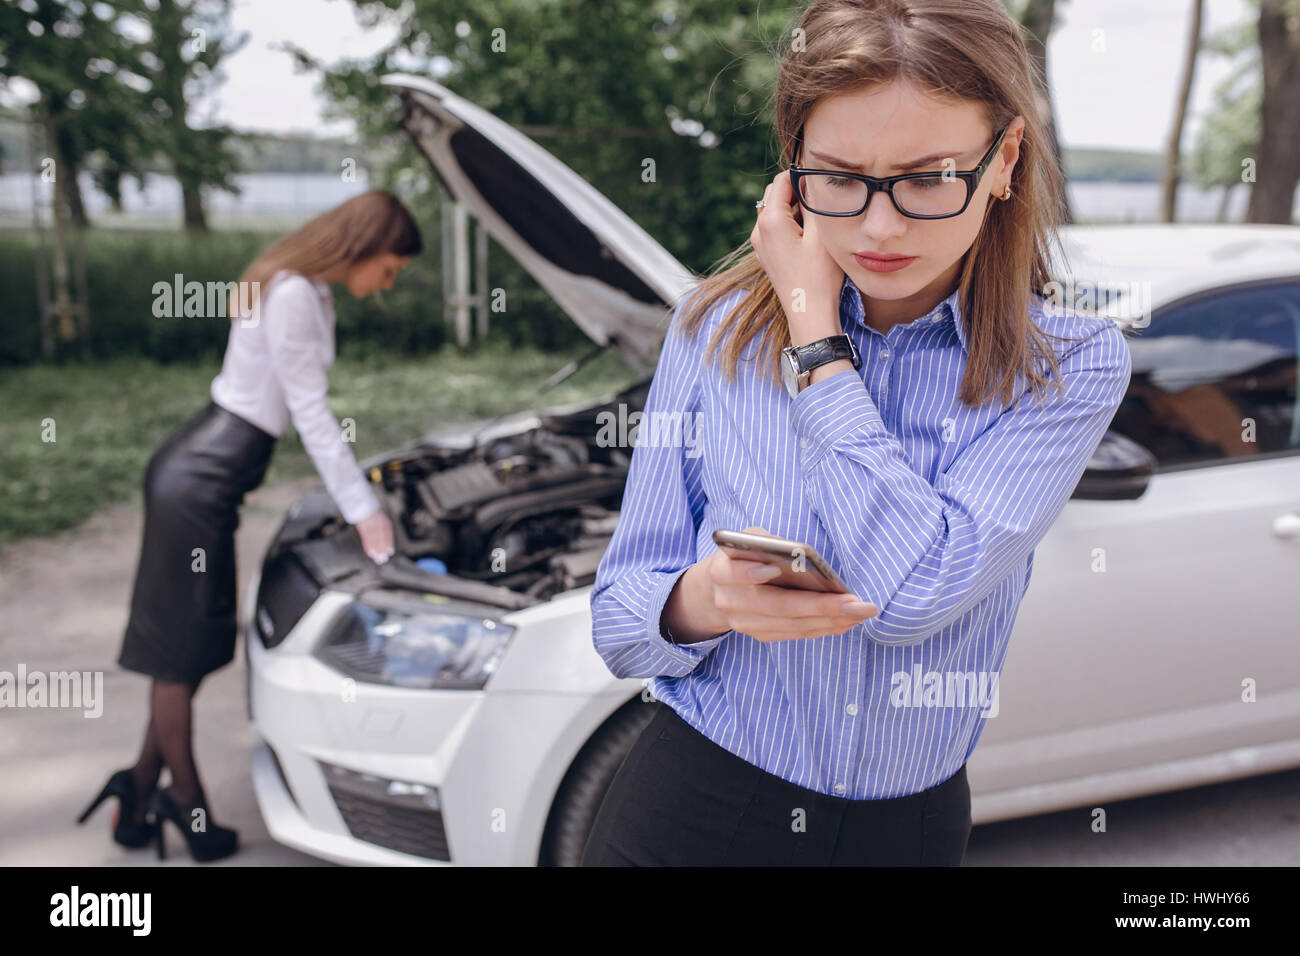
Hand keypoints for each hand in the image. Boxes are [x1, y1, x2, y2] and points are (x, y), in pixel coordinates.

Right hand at [355, 508, 394, 563]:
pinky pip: (366, 536)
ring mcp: (370, 522)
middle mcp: (378, 521)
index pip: (388, 533)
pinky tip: (370, 552)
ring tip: (376, 557)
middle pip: (382, 536)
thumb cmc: (370, 515)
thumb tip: (382, 544)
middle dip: (382, 548)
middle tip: (383, 558)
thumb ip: (380, 530)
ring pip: (374, 537)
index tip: (390, 552)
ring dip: (376, 548)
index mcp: (383, 520)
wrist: (360, 504)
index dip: (389, 542)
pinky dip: (368, 545)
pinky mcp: (362, 524)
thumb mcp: (378, 520)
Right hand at [700, 526, 876, 642]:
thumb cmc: (744, 556)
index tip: (775, 567)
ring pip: (792, 625)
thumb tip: (801, 555)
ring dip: (830, 620)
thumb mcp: (749, 540)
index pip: (732, 573)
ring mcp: (744, 624)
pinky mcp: (761, 635)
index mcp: (721, 571)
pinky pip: (797, 634)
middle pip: (777, 606)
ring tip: (861, 612)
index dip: (750, 573)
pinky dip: (824, 627)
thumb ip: (767, 543)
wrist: (719, 589)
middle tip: (855, 603)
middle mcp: (729, 602)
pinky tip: (848, 620)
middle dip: (819, 606)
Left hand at [750, 171, 846, 345]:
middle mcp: (758, 230)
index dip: (802, 175)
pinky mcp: (766, 256)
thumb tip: (812, 179)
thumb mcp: (822, 233)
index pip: (782, 180)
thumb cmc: (819, 276)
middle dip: (797, 191)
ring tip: (817, 219)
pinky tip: (808, 236)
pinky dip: (789, 224)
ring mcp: (760, 245)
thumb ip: (815, 201)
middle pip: (775, 194)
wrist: (809, 313)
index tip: (822, 179)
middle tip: (822, 199)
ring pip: (775, 211)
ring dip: (794, 208)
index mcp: (770, 221)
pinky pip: (774, 228)